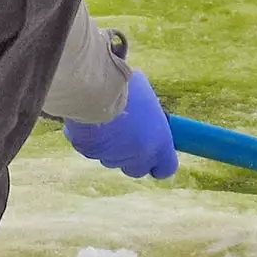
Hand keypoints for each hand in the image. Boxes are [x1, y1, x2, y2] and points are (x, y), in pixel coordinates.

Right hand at [63, 69, 177, 178]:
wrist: (96, 89)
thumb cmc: (128, 88)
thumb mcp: (148, 99)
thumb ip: (149, 117)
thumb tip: (146, 116)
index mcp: (159, 144)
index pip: (166, 169)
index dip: (160, 162)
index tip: (156, 152)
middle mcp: (138, 157)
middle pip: (137, 169)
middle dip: (133, 156)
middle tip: (128, 135)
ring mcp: (113, 157)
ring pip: (112, 159)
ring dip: (111, 147)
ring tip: (108, 120)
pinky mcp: (90, 152)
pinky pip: (92, 149)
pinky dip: (93, 139)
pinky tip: (92, 119)